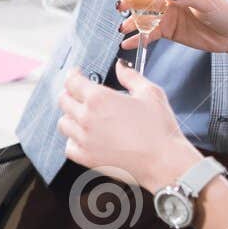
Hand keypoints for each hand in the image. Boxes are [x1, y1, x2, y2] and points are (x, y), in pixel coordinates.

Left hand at [56, 63, 200, 192]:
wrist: (164, 162)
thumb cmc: (160, 128)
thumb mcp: (150, 93)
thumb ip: (131, 77)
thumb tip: (120, 66)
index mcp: (99, 99)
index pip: (72, 82)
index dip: (72, 75)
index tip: (76, 74)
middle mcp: (87, 118)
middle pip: (63, 101)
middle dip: (70, 94)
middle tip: (79, 94)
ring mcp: (84, 139)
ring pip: (63, 123)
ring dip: (70, 117)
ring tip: (83, 116)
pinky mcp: (87, 158)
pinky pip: (69, 147)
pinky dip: (73, 140)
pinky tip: (85, 137)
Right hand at [117, 0, 227, 55]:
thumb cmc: (225, 12)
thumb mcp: (208, 2)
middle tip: (122, 5)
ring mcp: (166, 14)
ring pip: (143, 16)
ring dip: (131, 21)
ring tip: (123, 28)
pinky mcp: (167, 30)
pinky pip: (149, 34)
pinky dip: (138, 39)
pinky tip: (128, 43)